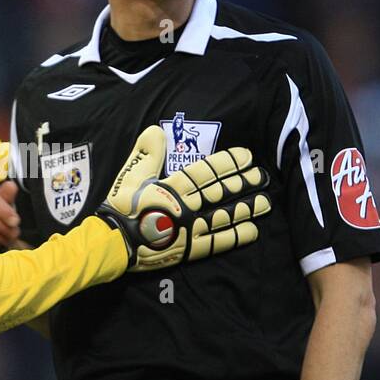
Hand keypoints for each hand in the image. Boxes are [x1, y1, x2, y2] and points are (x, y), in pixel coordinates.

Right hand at [95, 125, 269, 271]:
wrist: (114, 242)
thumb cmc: (121, 207)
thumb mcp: (130, 174)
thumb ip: (146, 152)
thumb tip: (158, 130)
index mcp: (172, 186)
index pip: (206, 171)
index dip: (228, 163)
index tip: (246, 157)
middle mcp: (185, 206)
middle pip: (220, 192)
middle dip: (243, 183)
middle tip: (262, 177)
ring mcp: (189, 228)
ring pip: (223, 215)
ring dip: (245, 208)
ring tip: (265, 203)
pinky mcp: (189, 249)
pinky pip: (216, 242)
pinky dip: (235, 236)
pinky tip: (252, 231)